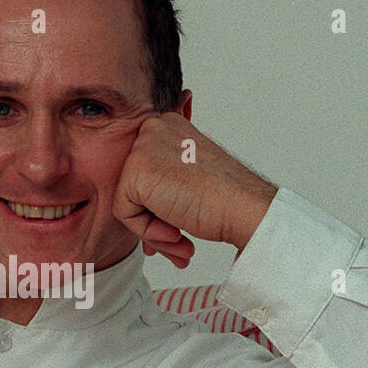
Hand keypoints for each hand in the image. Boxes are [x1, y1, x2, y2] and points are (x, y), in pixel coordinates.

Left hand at [112, 112, 275, 267]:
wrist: (243, 206)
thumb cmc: (225, 197)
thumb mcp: (190, 173)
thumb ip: (164, 179)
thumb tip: (141, 202)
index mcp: (168, 125)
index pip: (144, 170)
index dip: (158, 204)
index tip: (177, 225)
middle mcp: (153, 128)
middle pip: (133, 185)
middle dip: (153, 220)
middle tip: (177, 240)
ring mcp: (142, 148)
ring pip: (127, 201)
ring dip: (152, 230)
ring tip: (180, 241)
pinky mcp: (135, 172)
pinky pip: (124, 214)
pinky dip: (147, 232)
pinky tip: (176, 233)